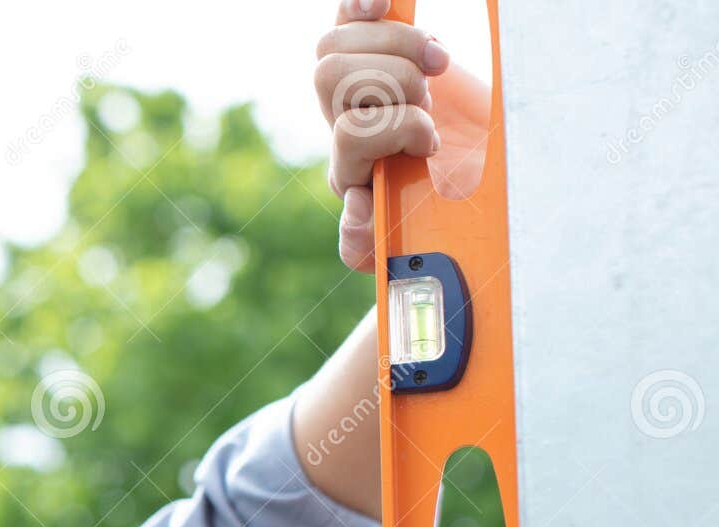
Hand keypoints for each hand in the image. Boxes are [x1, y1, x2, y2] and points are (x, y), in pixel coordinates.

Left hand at [315, 0, 448, 270]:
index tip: (433, 148)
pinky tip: (381, 5)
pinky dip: (364, 3)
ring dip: (396, 46)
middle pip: (328, 77)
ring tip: (432, 65)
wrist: (459, 181)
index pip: (349, 134)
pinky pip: (346, 13)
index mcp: (348, 166)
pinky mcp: (371, 46)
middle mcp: (339, 121)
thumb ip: (369, 243)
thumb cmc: (435, 214)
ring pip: (332, 41)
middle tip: (429, 100)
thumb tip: (354, 209)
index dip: (400, 132)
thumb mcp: (403, 242)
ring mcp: (351, 81)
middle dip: (393, 82)